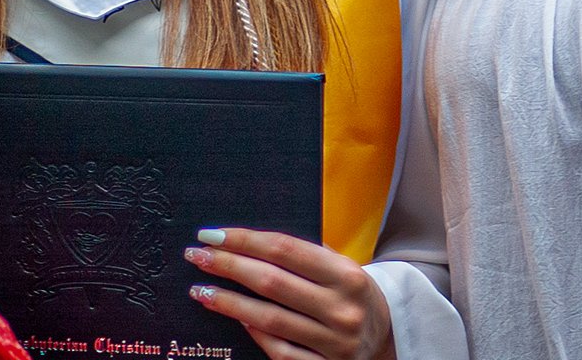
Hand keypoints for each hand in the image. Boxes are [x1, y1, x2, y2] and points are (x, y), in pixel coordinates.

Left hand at [185, 228, 394, 359]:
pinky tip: (235, 320)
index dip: (245, 240)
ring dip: (230, 303)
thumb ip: (308, 256)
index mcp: (348, 275)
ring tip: (201, 289)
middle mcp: (342, 309)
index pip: (286, 250)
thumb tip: (250, 241)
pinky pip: (279, 351)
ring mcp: (333, 343)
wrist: (385, 340)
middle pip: (272, 282)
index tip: (212, 234)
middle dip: (229, 266)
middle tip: (196, 256)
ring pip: (270, 320)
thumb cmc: (352, 296)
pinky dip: (254, 334)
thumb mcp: (343, 270)